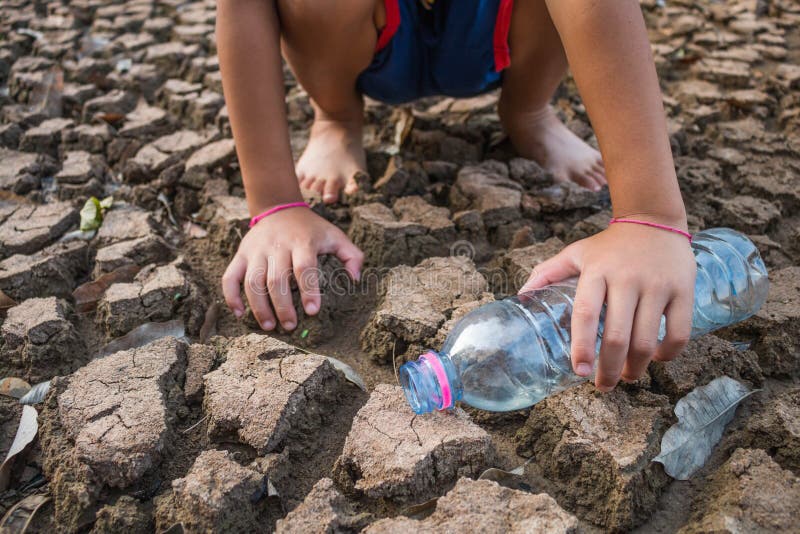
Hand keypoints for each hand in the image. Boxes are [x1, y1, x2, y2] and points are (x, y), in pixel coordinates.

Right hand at [222, 207, 362, 330]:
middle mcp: (277, 245)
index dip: (308, 290)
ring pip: (252, 281)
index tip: (313, 311)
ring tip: (269, 325)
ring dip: (259, 306)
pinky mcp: (240, 254)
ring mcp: (256, 250)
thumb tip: (355, 278)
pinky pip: (230, 277)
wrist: (279, 206)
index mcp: (302, 242)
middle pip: (276, 279)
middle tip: (290, 326)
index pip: (304, 267)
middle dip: (283, 306)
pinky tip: (240, 313)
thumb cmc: (311, 229)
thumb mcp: (334, 235)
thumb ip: (351, 255)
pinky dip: (231, 296)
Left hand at [519, 221, 695, 390]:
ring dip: (636, 368)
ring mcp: (658, 285)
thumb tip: (520, 295)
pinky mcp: (683, 290)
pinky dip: (668, 354)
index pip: (585, 314)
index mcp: (597, 271)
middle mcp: (627, 279)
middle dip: (609, 369)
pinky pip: (679, 332)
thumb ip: (548, 272)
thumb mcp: (577, 252)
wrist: (654, 220)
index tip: (579, 371)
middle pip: (617, 336)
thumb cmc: (610, 245)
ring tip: (627, 376)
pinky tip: (656, 359)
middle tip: (603, 386)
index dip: (582, 347)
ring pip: (647, 340)